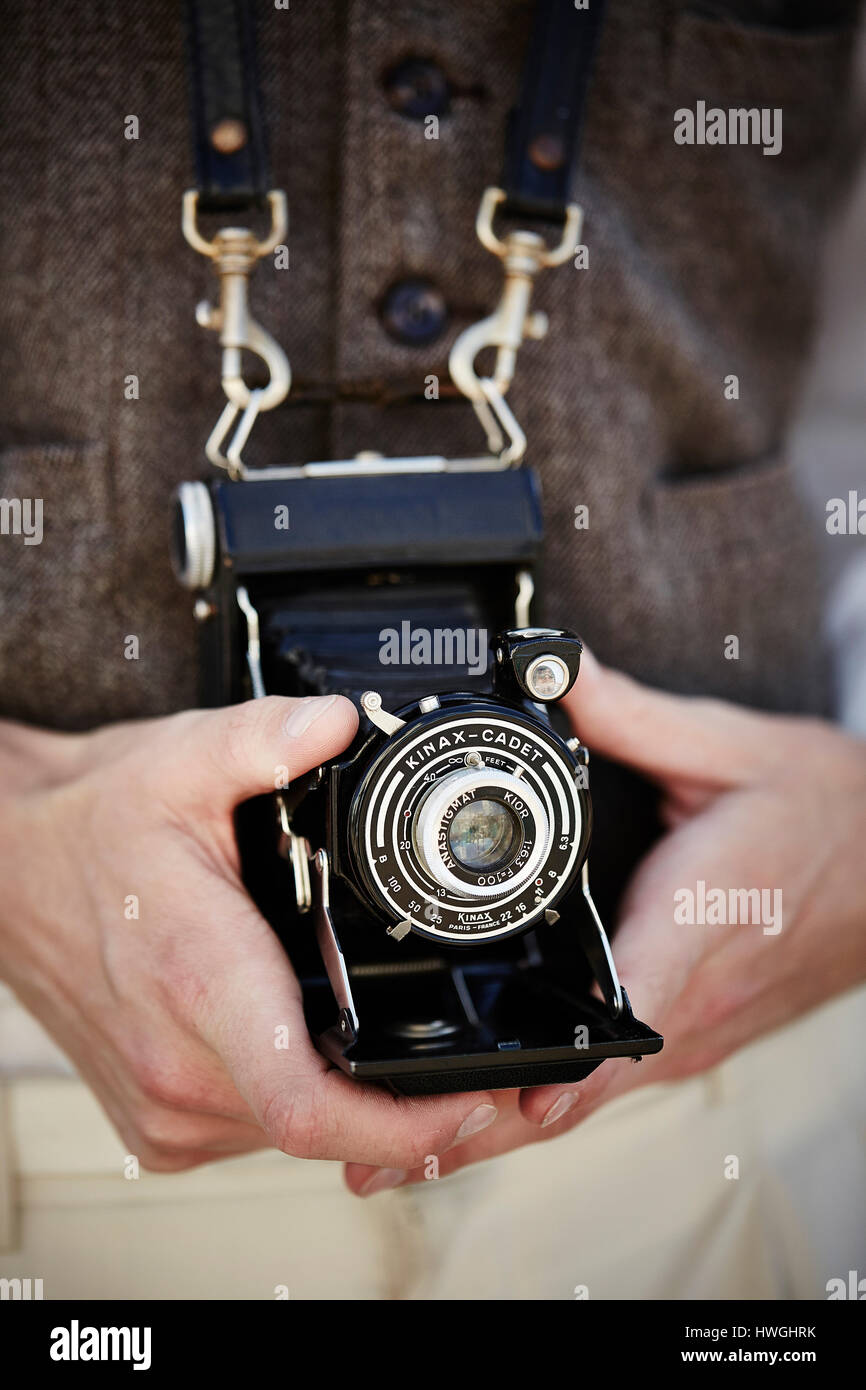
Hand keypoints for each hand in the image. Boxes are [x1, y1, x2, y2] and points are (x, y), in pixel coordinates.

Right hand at [0, 697, 497, 1173]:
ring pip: (295, 1134)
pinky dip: (301, 1097)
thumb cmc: (90, 825)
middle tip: (459, 1054)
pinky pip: (256, 1130)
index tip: (470, 1097)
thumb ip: (267, 738)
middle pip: (329, 1130)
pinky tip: (313, 1041)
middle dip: (407, 1105)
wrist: (6, 869)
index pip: (312, 1107)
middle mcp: (179, 1067)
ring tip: (383, 1036)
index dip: (409, 1123)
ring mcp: (163, 1106)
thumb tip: (343, 724)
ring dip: (354, 1103)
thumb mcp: (182, 759)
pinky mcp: (155, 1123)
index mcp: (200, 984)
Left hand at [345, 649, 865, 1193]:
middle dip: (484, 1121)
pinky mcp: (696, 1035)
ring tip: (406, 1141)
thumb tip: (550, 676)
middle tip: (381, 1144)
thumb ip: (633, 716)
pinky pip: (611, 1083)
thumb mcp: (731, 749)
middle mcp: (695, 999)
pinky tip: (491, 1102)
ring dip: (503, 1123)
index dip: (559, 1068)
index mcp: (697, 925)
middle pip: (584, 1089)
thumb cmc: (826, 812)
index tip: (491, 1097)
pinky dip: (547, 1102)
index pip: (626, 1017)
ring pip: (591, 1099)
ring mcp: (697, 1030)